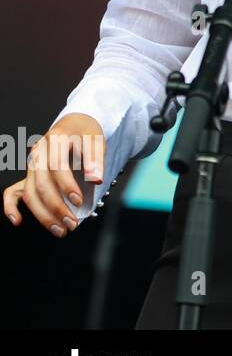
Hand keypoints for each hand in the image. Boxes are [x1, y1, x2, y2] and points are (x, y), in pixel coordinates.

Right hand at [4, 113, 104, 237]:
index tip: (78, 200)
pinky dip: (11, 206)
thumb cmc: (86, 134)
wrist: (75, 125)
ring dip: (42, 214)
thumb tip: (96, 180)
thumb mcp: (97, 141)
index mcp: (55, 141)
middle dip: (56, 207)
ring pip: (29, 193)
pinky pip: (13, 191)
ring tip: (61, 230)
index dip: (66, 185)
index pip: (56, 166)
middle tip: (72, 224)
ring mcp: (31, 165)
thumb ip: (96, 160)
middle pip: (40, 184)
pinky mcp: (29, 174)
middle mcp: (38, 154)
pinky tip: (18, 221)